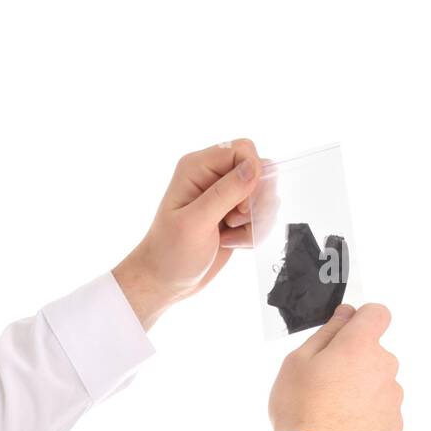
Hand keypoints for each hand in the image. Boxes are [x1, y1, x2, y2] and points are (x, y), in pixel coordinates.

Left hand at [112, 139, 260, 329]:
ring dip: (254, 220)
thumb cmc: (170, 253)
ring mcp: (226, 196)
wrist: (165, 282)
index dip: (252, 173)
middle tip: (232, 221)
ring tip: (228, 235)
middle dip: (255, 200)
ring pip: (265, 194)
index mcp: (197, 168)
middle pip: (260, 170)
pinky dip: (253, 232)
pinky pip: (263, 214)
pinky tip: (230, 242)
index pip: (243, 149)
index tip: (240, 204)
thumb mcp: (195, 223)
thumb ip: (225, 193)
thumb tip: (254, 167)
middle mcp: (213, 176)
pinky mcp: (235, 215)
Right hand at [269, 303, 403, 430]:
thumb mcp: (297, 362)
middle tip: (323, 383)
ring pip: (377, 382)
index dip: (361, 319)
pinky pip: (381, 410)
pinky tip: (342, 427)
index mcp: (360, 346)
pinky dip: (366, 414)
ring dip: (360, 389)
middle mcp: (385, 367)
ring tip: (330, 411)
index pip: (377, 313)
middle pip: (374, 353)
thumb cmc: (300, 408)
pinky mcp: (395, 424)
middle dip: (354, 361)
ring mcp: (393, 397)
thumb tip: (346, 314)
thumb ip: (327, 333)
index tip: (345, 333)